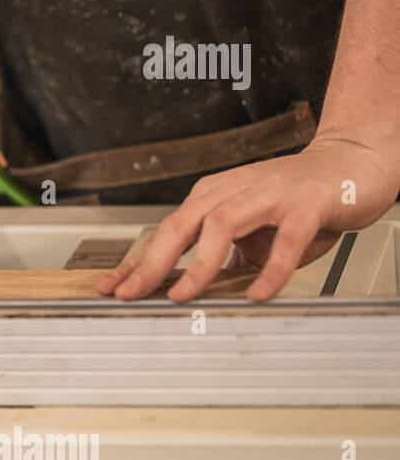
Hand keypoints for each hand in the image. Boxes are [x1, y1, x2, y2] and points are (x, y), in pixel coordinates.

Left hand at [98, 136, 399, 301]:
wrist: (350, 163)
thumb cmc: (297, 200)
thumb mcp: (251, 231)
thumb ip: (225, 256)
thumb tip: (195, 289)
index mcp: (212, 198)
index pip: (165, 233)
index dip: (135, 263)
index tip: (109, 289)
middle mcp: (233, 191)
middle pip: (181, 226)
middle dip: (152, 264)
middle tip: (131, 295)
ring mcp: (268, 195)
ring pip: (222, 227)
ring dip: (200, 264)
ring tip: (185, 295)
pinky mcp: (306, 205)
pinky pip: (285, 240)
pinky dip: (270, 268)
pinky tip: (259, 294)